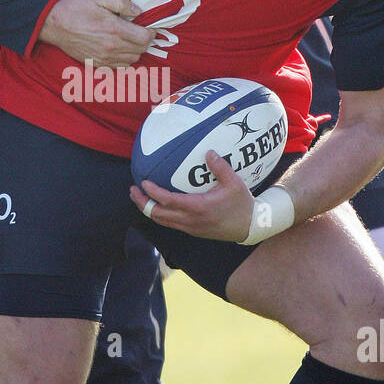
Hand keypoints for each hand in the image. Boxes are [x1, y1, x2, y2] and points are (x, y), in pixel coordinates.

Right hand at [39, 0, 148, 66]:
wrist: (54, 24)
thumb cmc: (76, 8)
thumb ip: (121, 3)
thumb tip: (138, 11)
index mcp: (115, 29)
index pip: (145, 38)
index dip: (151, 32)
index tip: (147, 26)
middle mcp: (112, 47)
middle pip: (141, 50)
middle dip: (144, 40)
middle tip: (139, 31)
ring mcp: (104, 58)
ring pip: (132, 60)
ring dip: (135, 50)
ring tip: (128, 39)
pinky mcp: (97, 64)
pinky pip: (120, 67)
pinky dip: (124, 59)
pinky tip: (119, 49)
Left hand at [130, 151, 254, 240]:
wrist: (250, 226)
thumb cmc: (242, 204)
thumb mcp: (235, 183)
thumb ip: (220, 167)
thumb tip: (208, 152)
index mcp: (198, 207)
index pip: (167, 201)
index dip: (152, 192)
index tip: (143, 182)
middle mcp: (190, 220)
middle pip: (158, 214)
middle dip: (142, 203)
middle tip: (133, 190)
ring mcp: (190, 228)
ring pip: (162, 221)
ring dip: (148, 210)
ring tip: (140, 198)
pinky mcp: (193, 231)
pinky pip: (170, 224)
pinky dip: (159, 215)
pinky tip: (158, 206)